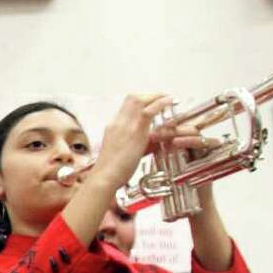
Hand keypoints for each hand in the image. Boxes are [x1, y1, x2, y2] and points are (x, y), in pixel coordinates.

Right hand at [91, 93, 210, 189]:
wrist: (103, 178)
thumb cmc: (110, 172)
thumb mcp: (118, 152)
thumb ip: (130, 143)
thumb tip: (143, 143)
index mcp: (113, 127)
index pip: (126, 106)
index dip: (142, 100)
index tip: (153, 103)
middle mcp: (117, 122)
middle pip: (132, 98)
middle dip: (150, 95)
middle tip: (164, 98)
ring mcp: (125, 125)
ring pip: (139, 99)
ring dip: (156, 97)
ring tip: (169, 99)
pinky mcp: (134, 132)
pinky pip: (148, 111)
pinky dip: (160, 104)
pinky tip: (169, 103)